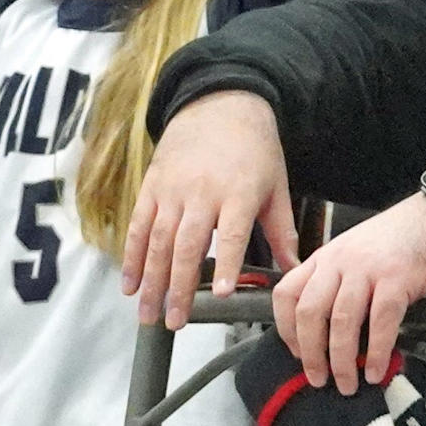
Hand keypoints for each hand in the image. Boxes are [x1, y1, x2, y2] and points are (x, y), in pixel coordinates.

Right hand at [123, 92, 303, 325]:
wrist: (220, 104)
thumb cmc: (255, 149)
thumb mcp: (277, 185)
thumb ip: (282, 231)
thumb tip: (295, 270)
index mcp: (239, 193)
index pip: (231, 235)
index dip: (225, 265)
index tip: (220, 295)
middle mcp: (202, 193)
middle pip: (187, 246)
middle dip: (179, 288)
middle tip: (175, 322)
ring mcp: (173, 190)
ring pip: (158, 241)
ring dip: (151, 281)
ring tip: (148, 314)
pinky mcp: (152, 187)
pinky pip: (138, 226)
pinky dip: (132, 257)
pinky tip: (130, 284)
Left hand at [270, 196, 425, 396]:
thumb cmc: (407, 237)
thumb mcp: (360, 254)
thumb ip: (343, 284)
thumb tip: (335, 332)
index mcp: (328, 256)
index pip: (287, 294)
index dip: (287, 330)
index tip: (297, 353)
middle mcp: (341, 260)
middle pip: (310, 312)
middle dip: (311, 353)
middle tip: (318, 378)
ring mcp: (369, 268)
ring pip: (342, 321)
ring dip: (341, 360)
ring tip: (347, 383)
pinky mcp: (398, 277)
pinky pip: (380, 321)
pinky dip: (376, 351)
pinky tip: (376, 369)